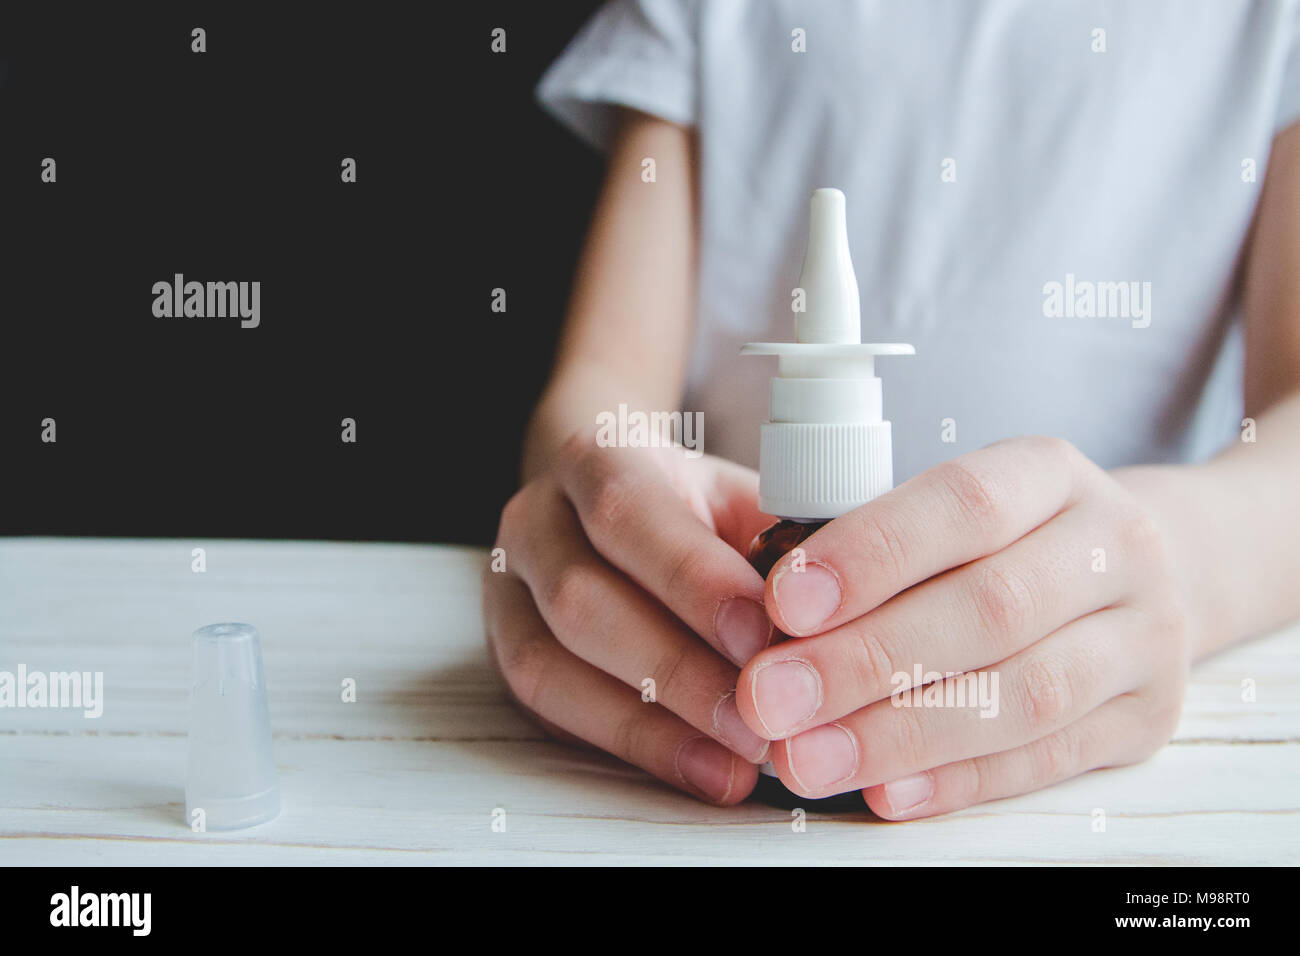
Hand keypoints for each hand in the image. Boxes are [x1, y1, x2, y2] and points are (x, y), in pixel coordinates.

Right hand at [483, 430, 775, 804]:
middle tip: (759, 717)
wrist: (614, 505)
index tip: (763, 634)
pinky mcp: (506, 657)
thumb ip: (786, 540)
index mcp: (599, 456)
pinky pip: (550, 711)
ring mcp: (507, 592)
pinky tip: (701, 768)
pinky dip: (631, 746)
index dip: (692, 579)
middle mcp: (536, 519)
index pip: (628, 510)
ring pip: (550, 664)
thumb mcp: (745, 497)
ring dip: (651, 722)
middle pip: (581, 597)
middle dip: (676, 667)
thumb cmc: (697, 511)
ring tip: (737, 757)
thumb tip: (846, 610)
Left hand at [735, 436, 1191, 817]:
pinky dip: (958, 781)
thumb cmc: (1004, 541)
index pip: (962, 503)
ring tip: (807, 758)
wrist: (1143, 573)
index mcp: (1049, 472)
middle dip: (865, 660)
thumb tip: (770, 621)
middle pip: (990, 607)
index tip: (781, 604)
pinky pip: (1049, 760)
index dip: (870, 554)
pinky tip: (885, 792)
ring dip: (901, 733)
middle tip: (769, 699)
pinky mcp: (1148, 719)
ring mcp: (1144, 636)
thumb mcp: (954, 512)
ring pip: (1025, 694)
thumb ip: (876, 547)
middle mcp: (1112, 544)